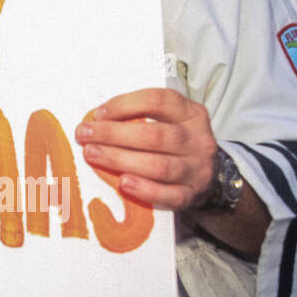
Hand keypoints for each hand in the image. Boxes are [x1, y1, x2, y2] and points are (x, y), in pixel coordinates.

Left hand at [74, 88, 216, 210]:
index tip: (98, 114)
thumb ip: (138, 116)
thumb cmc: (175, 142)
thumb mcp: (167, 120)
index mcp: (190, 113)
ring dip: (120, 159)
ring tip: (92, 154)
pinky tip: (124, 183)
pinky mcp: (193, 194)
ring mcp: (198, 169)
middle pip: (154, 135)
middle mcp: (197, 140)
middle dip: (113, 134)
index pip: (157, 101)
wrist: (211, 174)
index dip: (124, 105)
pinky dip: (145, 190)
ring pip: (158, 166)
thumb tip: (97, 121)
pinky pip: (169, 195)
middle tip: (84, 134)